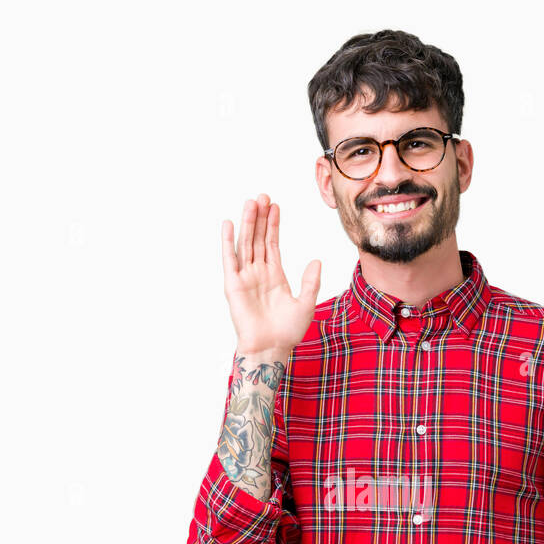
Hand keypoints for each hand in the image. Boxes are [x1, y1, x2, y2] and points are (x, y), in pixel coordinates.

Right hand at [221, 193, 321, 355]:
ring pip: (246, 244)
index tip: (275, 205)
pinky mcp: (233, 285)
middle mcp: (258, 273)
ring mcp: (245, 278)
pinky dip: (228, 241)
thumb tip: (316, 261)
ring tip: (251, 202)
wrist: (271, 348)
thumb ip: (310, 282)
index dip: (273, 224)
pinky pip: (230, 259)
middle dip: (260, 217)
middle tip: (262, 196)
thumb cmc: (288, 332)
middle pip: (258, 239)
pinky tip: (229, 224)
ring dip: (248, 223)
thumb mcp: (306, 303)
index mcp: (274, 276)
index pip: (272, 243)